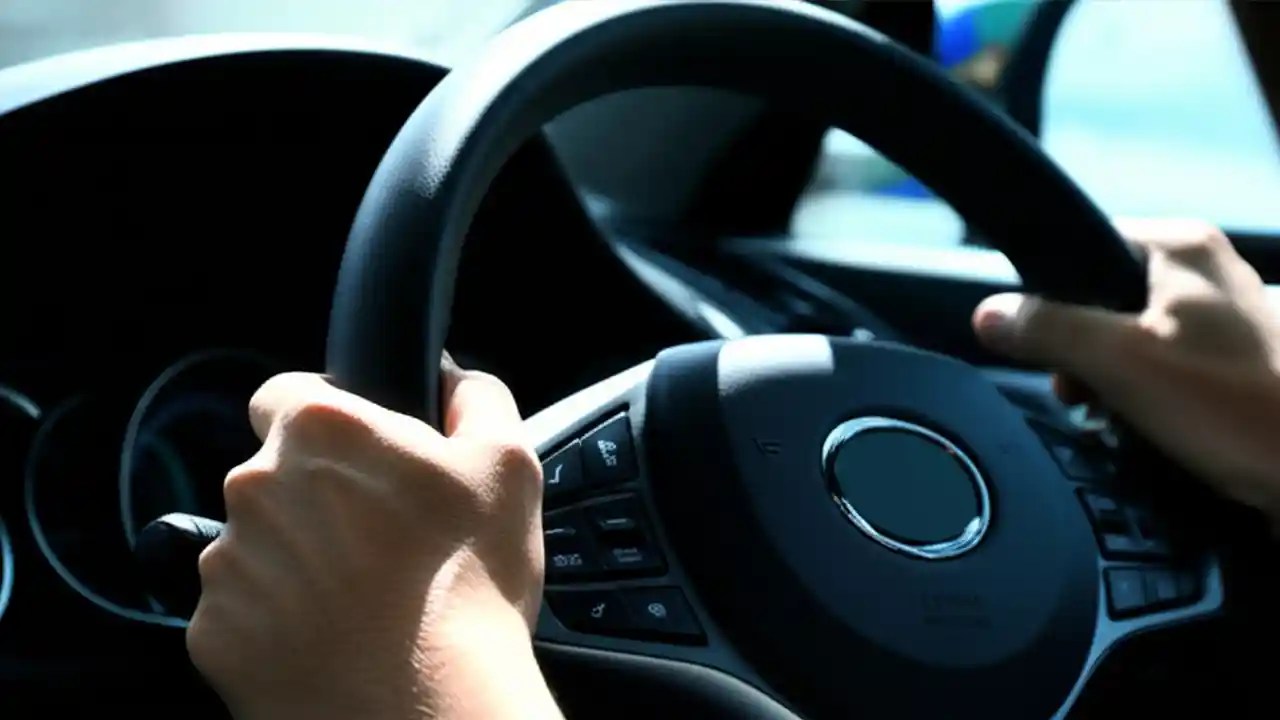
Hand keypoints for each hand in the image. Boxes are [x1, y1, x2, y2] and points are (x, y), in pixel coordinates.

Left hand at [186, 358, 559, 719]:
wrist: (427, 708)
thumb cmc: (468, 583)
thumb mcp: (508, 465)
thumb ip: (475, 398)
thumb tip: (453, 380)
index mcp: (320, 430)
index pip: (286, 392)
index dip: (326, 419)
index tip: (360, 459)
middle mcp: (255, 486)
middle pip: (275, 475)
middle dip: (318, 498)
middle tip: (380, 540)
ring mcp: (226, 563)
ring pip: (258, 544)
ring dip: (297, 560)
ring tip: (362, 599)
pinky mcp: (212, 633)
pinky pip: (243, 611)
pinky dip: (277, 621)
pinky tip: (334, 637)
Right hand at [973, 219, 1279, 520]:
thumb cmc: (1229, 406)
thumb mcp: (1118, 362)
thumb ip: (1046, 330)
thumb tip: (986, 314)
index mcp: (1181, 247)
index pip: (1083, 247)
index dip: (1051, 299)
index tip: (1046, 349)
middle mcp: (1208, 270)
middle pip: (1104, 299)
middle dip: (1081, 353)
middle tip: (1081, 394)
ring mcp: (1228, 318)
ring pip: (1133, 339)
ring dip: (1111, 381)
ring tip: (1115, 418)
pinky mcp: (1239, 364)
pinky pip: (1166, 369)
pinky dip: (1146, 396)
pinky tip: (1147, 429)